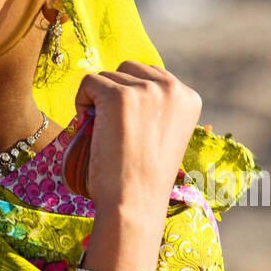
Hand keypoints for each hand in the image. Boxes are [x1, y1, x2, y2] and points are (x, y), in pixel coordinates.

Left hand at [71, 61, 201, 224]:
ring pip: (107, 76)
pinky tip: (88, 126)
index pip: (150, 75)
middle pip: (128, 69)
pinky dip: (81, 102)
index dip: (132, 98)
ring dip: (99, 100)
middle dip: (115, 92)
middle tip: (114, 128)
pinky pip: (88, 82)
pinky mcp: (118, 95)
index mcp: (189, 97)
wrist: (135, 202)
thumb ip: (156, 104)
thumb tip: (129, 79)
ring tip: (105, 132)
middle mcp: (172, 88)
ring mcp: (145, 89)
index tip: (130, 127)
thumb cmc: (145, 175)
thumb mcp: (165, 131)